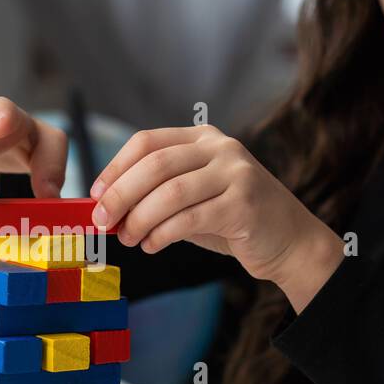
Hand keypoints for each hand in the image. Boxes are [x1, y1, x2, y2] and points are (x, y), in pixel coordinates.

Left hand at [89, 125, 343, 310]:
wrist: (288, 241)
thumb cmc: (231, 219)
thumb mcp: (193, 197)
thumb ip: (156, 194)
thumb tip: (106, 208)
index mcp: (202, 138)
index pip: (147, 142)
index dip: (115, 167)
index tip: (95, 194)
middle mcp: (221, 148)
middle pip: (155, 165)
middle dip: (121, 195)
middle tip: (102, 221)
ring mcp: (236, 174)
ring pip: (170, 193)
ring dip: (140, 219)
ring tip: (128, 239)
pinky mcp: (244, 204)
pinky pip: (189, 219)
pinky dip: (162, 235)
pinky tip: (152, 246)